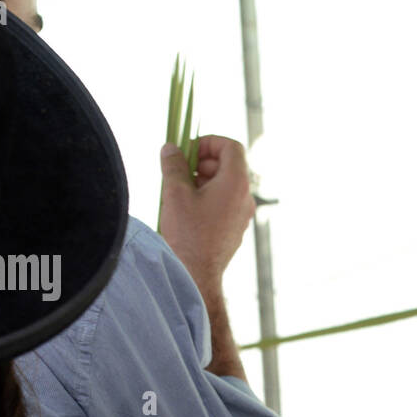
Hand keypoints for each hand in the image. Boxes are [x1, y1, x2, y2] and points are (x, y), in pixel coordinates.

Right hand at [158, 136, 255, 292]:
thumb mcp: (175, 193)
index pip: (231, 146)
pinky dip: (207, 196)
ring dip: (202, 180)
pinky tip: (187, 209)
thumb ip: (173, 165)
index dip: (209, 142)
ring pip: (225, 184)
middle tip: (179, 171)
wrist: (198, 274)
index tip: (188, 151)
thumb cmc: (188, 234)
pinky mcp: (235, 227)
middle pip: (228, 164)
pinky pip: (224, 202)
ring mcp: (242, 214)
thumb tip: (171, 148)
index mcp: (236, 183)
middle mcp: (245, 197)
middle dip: (202, 162)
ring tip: (180, 191)